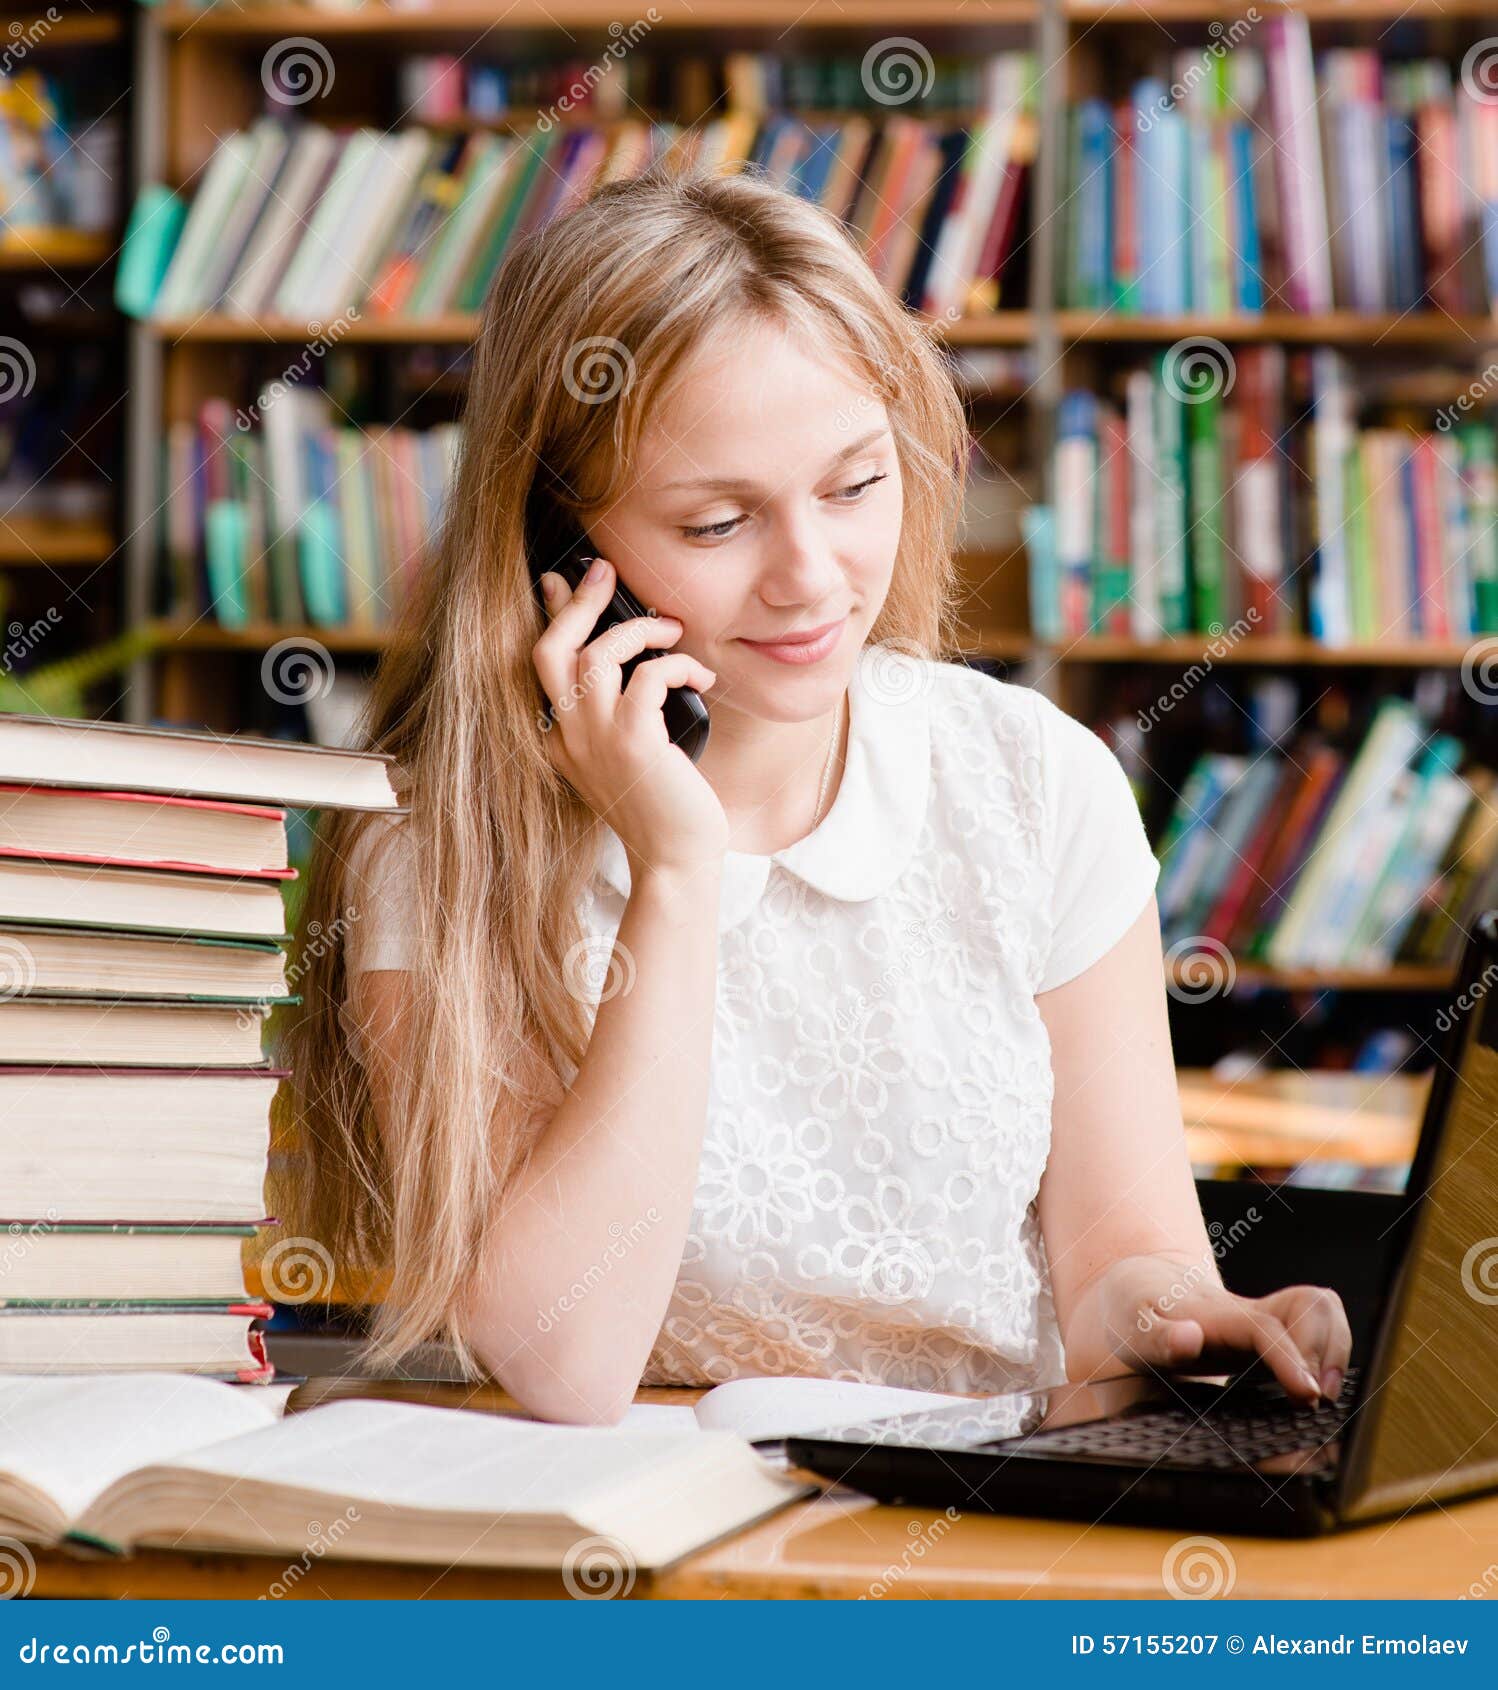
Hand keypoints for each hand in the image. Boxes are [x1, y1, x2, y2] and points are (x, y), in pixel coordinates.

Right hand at [533, 556, 728, 879]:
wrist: (675, 862)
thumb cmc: (662, 809)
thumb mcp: (629, 754)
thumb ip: (619, 712)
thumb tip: (635, 663)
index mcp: (559, 740)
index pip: (542, 663)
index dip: (551, 615)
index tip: (560, 580)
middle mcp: (567, 737)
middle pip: (551, 648)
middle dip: (579, 602)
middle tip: (606, 571)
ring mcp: (596, 740)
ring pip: (594, 654)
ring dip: (638, 630)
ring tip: (672, 631)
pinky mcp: (634, 743)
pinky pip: (646, 679)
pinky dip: (676, 667)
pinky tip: (699, 678)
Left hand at [1067, 1253, 1352, 1404]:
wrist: (1139, 1287)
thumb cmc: (1133, 1314)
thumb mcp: (1132, 1331)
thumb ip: (1159, 1339)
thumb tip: (1191, 1338)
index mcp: (1216, 1316)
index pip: (1265, 1328)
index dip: (1290, 1358)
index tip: (1309, 1394)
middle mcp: (1248, 1311)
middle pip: (1311, 1306)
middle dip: (1327, 1350)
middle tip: (1314, 1398)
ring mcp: (1264, 1317)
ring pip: (1322, 1307)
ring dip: (1335, 1347)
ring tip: (1319, 1392)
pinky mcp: (1273, 1329)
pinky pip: (1319, 1321)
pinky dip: (1331, 1349)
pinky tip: (1315, 1384)